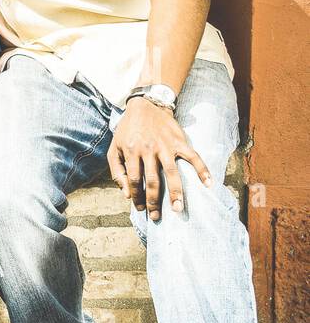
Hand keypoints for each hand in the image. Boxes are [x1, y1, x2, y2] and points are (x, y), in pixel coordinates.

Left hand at [107, 97, 212, 220]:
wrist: (145, 106)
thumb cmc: (127, 130)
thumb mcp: (114, 148)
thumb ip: (117, 171)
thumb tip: (125, 193)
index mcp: (132, 152)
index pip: (135, 181)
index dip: (137, 197)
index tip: (140, 209)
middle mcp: (150, 150)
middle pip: (153, 181)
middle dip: (154, 201)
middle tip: (157, 217)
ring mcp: (167, 146)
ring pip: (172, 173)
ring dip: (176, 192)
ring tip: (179, 209)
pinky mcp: (180, 141)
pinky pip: (194, 157)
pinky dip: (202, 170)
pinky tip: (209, 184)